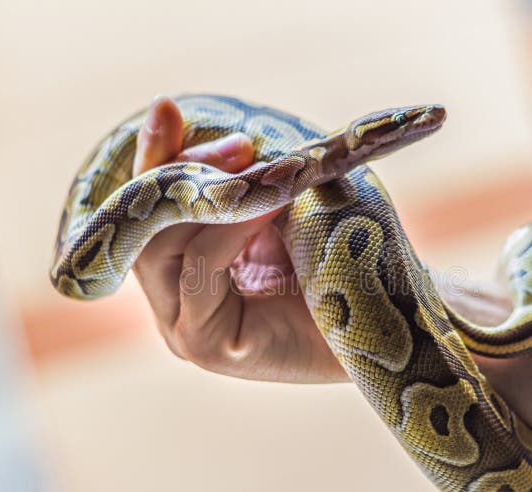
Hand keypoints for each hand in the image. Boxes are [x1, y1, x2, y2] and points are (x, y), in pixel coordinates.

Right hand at [131, 95, 347, 382]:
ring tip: (256, 160)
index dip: (154, 156)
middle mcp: (176, 297)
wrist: (388, 325)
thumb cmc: (342, 258)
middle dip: (182, 170)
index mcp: (186, 263)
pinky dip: (231, 228)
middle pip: (143, 225)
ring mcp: (184, 325)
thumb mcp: (283, 199)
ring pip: (159, 247)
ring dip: (209, 195)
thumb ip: (235, 173)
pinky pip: (199, 270)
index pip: (148, 206)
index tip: (167, 106)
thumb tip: (175, 113)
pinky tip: (271, 201)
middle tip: (237, 141)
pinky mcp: (204, 345)